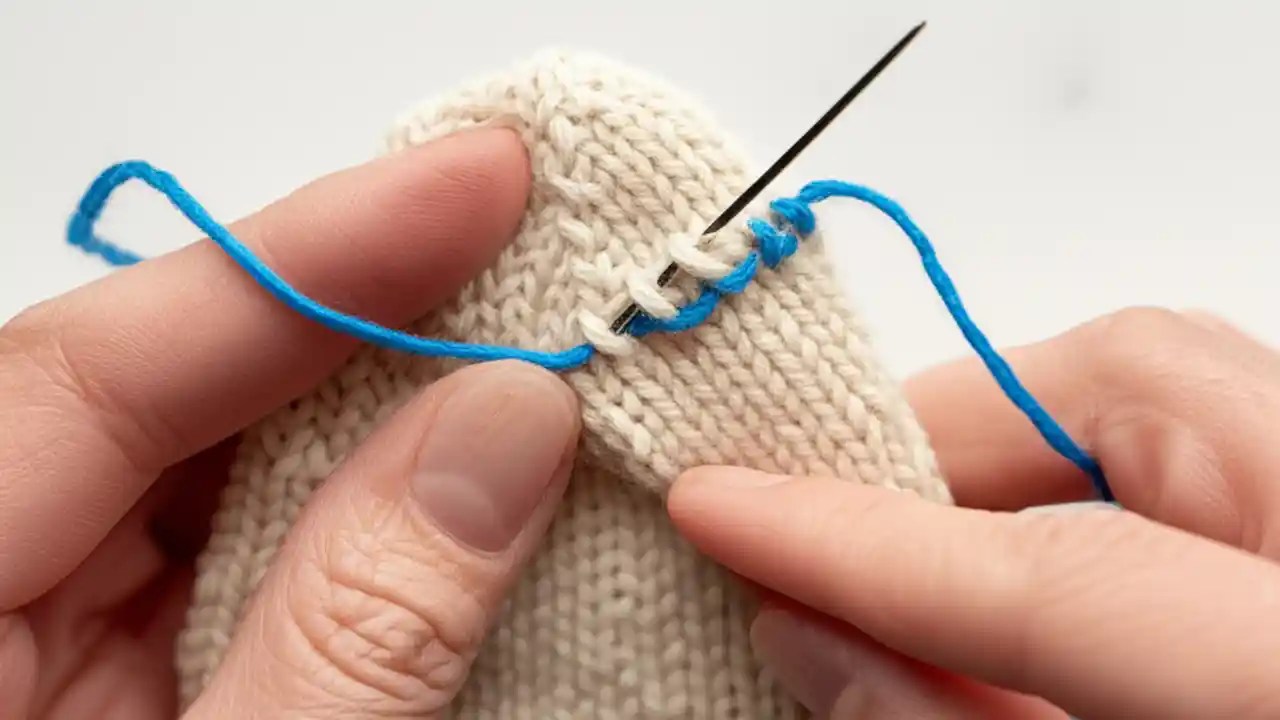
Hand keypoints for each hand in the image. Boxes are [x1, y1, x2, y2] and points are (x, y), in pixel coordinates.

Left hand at [0, 129, 582, 718]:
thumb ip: (359, 633)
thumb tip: (503, 425)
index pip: (84, 376)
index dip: (293, 265)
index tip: (469, 189)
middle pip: (144, 396)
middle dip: (341, 318)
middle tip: (505, 244)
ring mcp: (27, 643)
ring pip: (193, 467)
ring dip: (359, 417)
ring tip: (507, 353)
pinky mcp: (92, 680)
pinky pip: (216, 549)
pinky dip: (341, 514)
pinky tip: (446, 483)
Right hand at [669, 308, 1279, 718]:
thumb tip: (806, 634)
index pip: (1065, 573)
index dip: (858, 540)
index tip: (719, 506)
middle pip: (1144, 378)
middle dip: (941, 433)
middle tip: (816, 512)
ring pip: (1174, 381)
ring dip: (1008, 445)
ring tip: (899, 530)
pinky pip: (1203, 435)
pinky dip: (1082, 475)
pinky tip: (1009, 550)